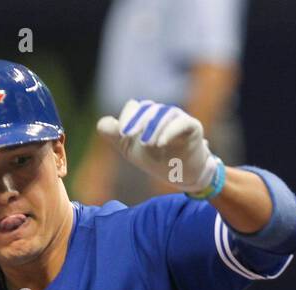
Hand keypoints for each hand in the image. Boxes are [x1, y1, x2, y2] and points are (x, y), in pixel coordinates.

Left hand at [96, 99, 219, 193]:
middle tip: (129, 136)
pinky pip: (182, 123)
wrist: (181, 176)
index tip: (122, 134)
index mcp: (146, 116)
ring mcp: (178, 118)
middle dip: (138, 122)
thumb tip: (101, 124)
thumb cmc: (156, 160)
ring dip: (153, 128)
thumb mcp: (131, 150)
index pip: (134, 108)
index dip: (127, 118)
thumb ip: (114, 136)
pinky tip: (161, 144)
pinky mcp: (193, 126)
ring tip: (147, 145)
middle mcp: (162, 113)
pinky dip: (170, 132)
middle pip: (148, 108)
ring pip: (165, 114)